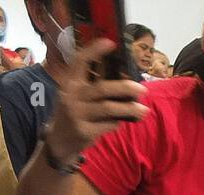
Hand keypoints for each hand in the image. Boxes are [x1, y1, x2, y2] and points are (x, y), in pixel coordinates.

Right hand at [44, 39, 147, 161]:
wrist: (59, 142)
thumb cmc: (75, 112)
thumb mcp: (77, 95)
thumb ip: (94, 85)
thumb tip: (123, 78)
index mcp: (70, 82)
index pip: (80, 61)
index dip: (94, 50)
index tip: (111, 43)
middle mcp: (71, 96)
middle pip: (102, 88)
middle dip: (125, 88)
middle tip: (142, 89)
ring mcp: (77, 114)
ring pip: (109, 108)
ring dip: (129, 108)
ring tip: (144, 110)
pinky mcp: (85, 131)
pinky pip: (109, 124)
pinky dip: (119, 122)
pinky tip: (124, 120)